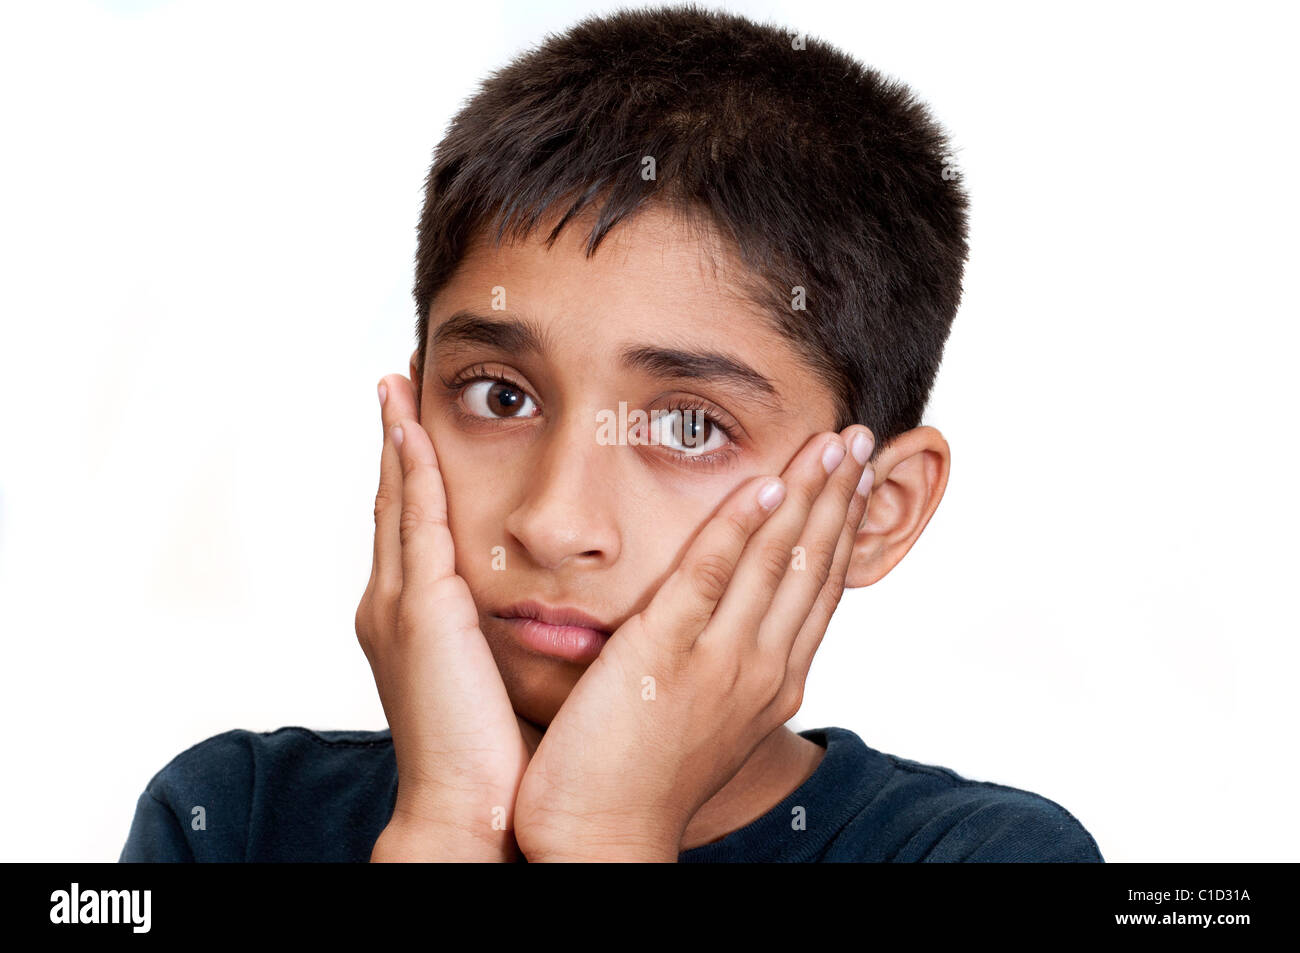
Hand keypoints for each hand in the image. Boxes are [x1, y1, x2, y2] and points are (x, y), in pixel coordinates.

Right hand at [357, 373, 540, 861]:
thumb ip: (506, 634)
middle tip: (396, 385)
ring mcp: (400, 607)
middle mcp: (397, 606)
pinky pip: (415, 522)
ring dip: (397, 440)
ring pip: (397, 501)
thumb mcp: (499, 678)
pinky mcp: (419, 613)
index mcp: (419, 623)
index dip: (414, 476)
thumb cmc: (495, 757)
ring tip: (395, 385)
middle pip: (395, 503)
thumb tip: (551, 609)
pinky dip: (410, 470)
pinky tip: (411, 425)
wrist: (469, 815)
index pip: (416, 530)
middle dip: (395, 444)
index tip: (419, 427)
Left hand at [512, 425, 875, 860]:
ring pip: (777, 561)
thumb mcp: (704, 717)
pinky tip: (767, 484)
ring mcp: (718, 662)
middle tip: (862, 439)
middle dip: (839, 497)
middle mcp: (761, 669)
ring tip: (834, 442)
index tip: (855, 482)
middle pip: (812, 565)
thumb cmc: (640, 779)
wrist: (603, 838)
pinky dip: (742, 526)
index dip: (840, 531)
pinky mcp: (665, 655)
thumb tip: (730, 626)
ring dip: (809, 494)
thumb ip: (723, 665)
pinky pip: (712, 575)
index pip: (818, 590)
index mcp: (772, 683)